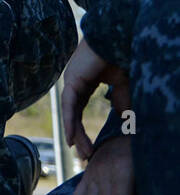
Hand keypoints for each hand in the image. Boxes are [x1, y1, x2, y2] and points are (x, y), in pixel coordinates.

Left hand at [61, 38, 130, 160]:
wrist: (117, 38)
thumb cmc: (120, 57)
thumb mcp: (123, 85)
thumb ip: (121, 101)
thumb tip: (124, 118)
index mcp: (84, 83)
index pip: (79, 111)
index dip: (82, 129)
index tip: (88, 147)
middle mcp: (74, 83)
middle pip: (73, 115)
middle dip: (79, 137)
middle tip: (84, 157)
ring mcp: (71, 81)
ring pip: (71, 113)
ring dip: (76, 134)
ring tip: (81, 152)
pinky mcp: (72, 80)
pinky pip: (69, 105)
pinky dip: (70, 122)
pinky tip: (72, 138)